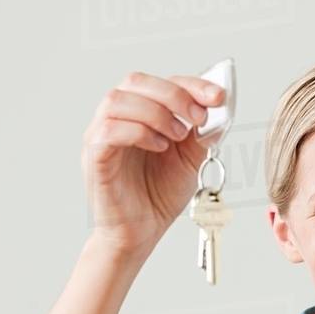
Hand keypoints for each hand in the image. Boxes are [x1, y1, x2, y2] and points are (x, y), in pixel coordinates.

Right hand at [81, 70, 224, 257]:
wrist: (141, 232)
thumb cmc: (159, 195)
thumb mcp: (191, 160)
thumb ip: (201, 134)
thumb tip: (219, 110)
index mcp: (139, 114)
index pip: (160, 82)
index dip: (191, 84)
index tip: (219, 96)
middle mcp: (116, 118)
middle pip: (135, 81)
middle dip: (174, 94)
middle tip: (199, 117)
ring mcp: (100, 136)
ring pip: (117, 100)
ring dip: (156, 112)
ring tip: (179, 136)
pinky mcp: (94, 157)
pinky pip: (108, 130)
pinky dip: (139, 132)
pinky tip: (159, 147)